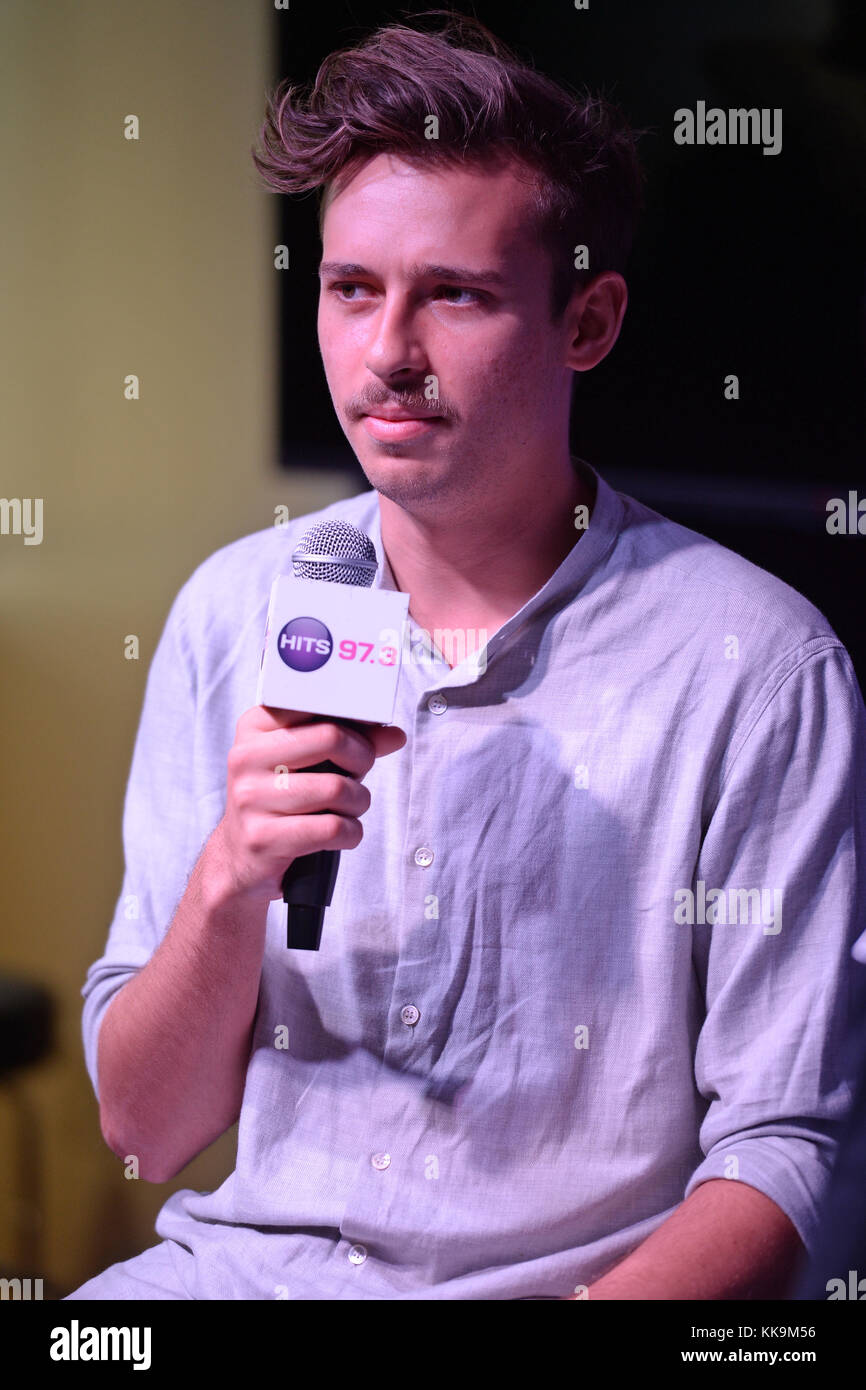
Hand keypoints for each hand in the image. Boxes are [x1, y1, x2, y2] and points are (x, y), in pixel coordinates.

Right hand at [212, 705, 405, 904]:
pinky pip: (332, 828)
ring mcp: (250, 798)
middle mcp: (246, 757)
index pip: (316, 704)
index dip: (352, 723)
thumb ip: (350, 742)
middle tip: (359, 775)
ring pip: (336, 788)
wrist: (241, 857)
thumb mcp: (308, 762)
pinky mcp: (262, 838)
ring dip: (358, 802)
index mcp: (254, 727)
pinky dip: (351, 833)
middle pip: (331, 738)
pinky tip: (342, 834)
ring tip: (350, 808)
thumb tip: (394, 735)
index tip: (362, 740)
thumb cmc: (281, 800)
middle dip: (361, 759)